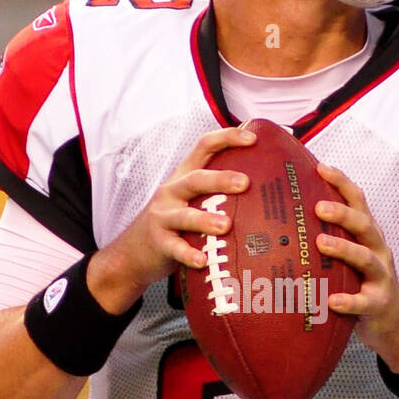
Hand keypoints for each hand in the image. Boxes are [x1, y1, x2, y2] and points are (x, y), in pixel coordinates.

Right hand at [88, 126, 255, 312]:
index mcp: (184, 177)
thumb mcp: (191, 200)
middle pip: (195, 179)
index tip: (252, 138)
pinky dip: (188, 254)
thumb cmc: (175, 224)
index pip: (203, 147)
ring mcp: (163, 217)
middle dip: (220, 179)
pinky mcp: (158, 242)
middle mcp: (172, 191)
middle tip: (245, 183)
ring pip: (184, 215)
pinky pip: (174, 248)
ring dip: (205, 220)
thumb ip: (216, 193)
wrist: (134, 251)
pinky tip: (202, 260)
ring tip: (225, 226)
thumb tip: (265, 191)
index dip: (226, 138)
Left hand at [314, 162, 398, 372]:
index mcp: (367, 235)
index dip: (341, 182)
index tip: (320, 167)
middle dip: (343, 213)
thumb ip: (327, 236)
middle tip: (318, 207)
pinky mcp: (379, 304)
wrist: (393, 320)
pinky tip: (333, 301)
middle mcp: (377, 250)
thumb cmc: (360, 281)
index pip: (358, 201)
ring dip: (344, 249)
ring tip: (321, 243)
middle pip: (364, 225)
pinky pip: (364, 302)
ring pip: (366, 259)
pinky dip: (349, 301)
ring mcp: (381, 277)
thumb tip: (282, 219)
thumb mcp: (349, 255)